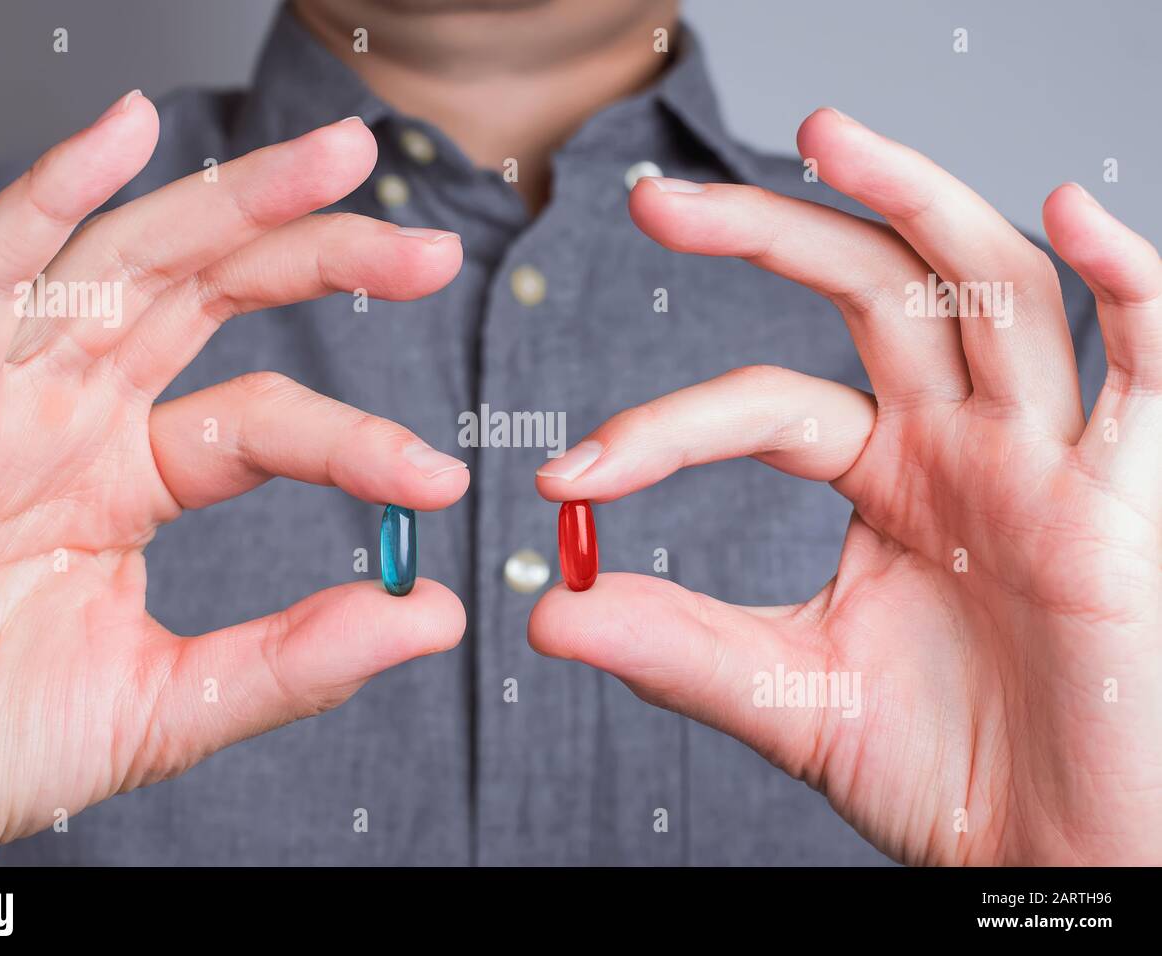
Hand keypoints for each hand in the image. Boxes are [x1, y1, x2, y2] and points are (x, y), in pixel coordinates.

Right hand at [0, 93, 468, 863]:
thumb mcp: (179, 700)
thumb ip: (301, 656)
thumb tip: (432, 614)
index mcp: (131, 477)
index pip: (267, 421)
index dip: (357, 440)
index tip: (440, 481)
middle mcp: (76, 418)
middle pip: (212, 297)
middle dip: (319, 253)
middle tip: (430, 243)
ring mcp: (8, 403)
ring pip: (127, 263)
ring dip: (232, 201)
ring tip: (336, 159)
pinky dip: (47, 199)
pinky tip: (121, 133)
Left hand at [532, 108, 1161, 864]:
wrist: (1051, 854)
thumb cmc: (944, 769)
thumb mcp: (789, 693)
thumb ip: (678, 646)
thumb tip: (545, 608)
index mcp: (887, 476)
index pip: (763, 405)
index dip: (663, 429)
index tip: (568, 479)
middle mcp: (963, 443)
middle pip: (873, 290)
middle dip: (772, 230)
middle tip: (655, 201)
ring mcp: (1045, 456)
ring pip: (990, 291)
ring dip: (917, 201)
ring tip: (825, 133)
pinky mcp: (1126, 498)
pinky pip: (1146, 365)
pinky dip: (1124, 282)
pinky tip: (1066, 212)